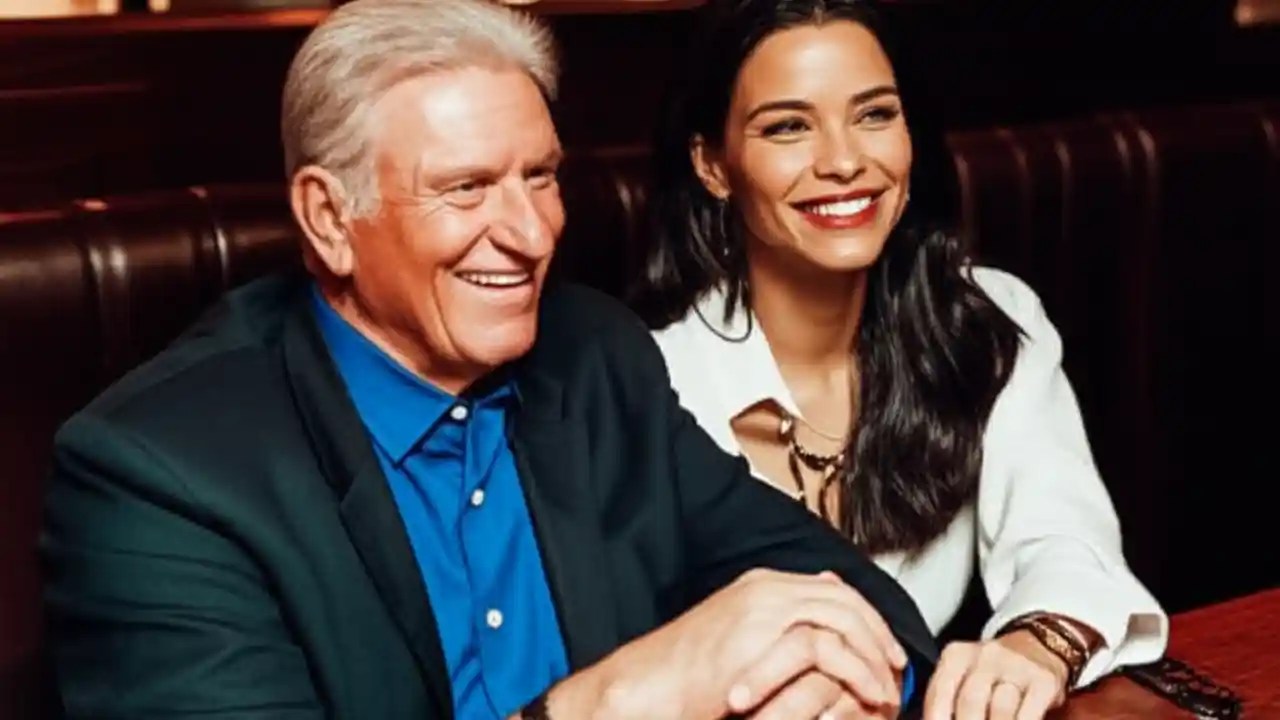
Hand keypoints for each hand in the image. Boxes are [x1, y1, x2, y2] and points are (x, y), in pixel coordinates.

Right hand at [594, 568, 907, 718]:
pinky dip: (858, 669)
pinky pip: (830, 643)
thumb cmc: (685, 679)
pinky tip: (867, 692)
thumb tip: (814, 632)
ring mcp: (763, 606)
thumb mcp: (739, 648)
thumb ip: (775, 634)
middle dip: (878, 631)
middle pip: (845, 596)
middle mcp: (765, 587)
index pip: (830, 588)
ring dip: (874, 652)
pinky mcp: (761, 634)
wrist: (645, 688)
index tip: (882, 650)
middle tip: (896, 665)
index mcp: (760, 586)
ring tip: (886, 686)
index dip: (863, 617)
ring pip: (844, 614)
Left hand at [923, 633, 1068, 719]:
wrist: (1037, 646)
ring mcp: (1015, 666)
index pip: (938, 694)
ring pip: (1000, 711)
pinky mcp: (1043, 680)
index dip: (935, 719)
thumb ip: (947, 701)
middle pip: (969, 704)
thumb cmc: (992, 671)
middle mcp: (984, 656)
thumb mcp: (964, 675)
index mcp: (956, 656)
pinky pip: (1028, 714)